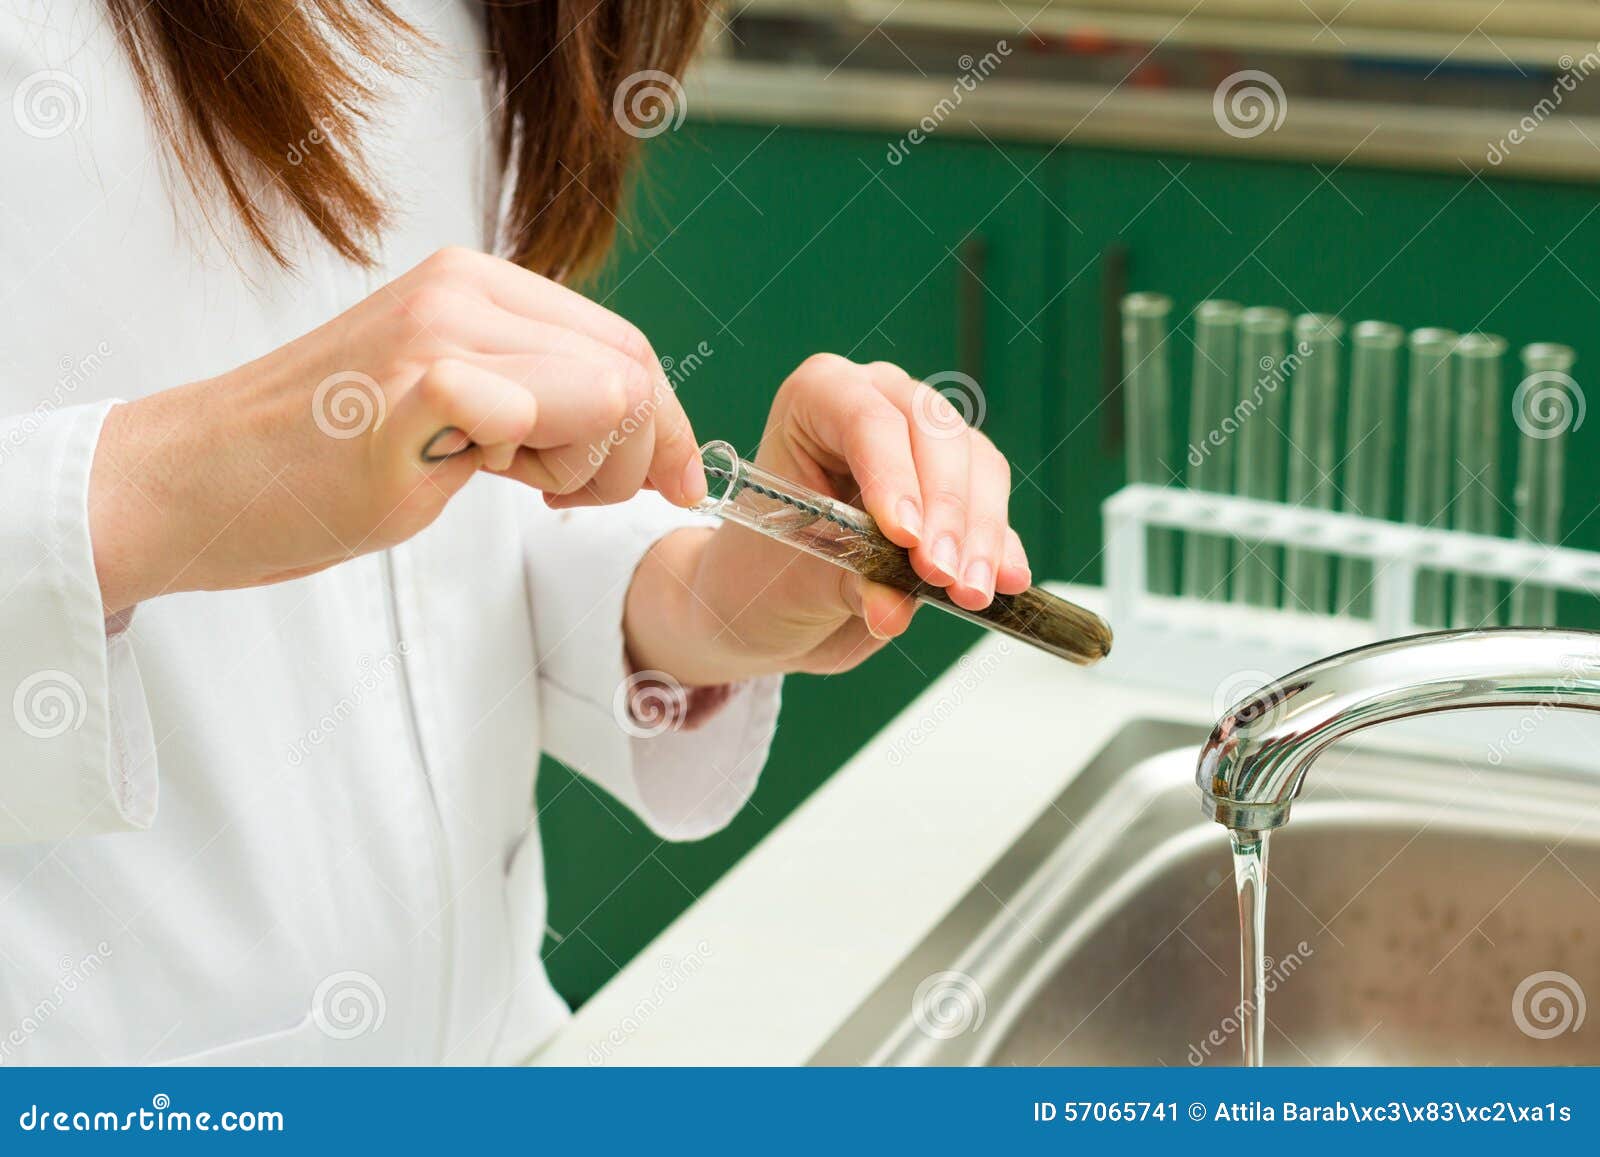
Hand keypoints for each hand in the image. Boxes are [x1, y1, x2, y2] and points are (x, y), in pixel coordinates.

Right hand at [90, 247, 703, 613]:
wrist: (193, 481)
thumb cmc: (321, 461)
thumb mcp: (451, 409)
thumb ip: (537, 396)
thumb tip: (650, 429)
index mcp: (477, 283)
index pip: (626, 346)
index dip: (665, 428)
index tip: (664, 486)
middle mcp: (465, 287)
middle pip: (633, 370)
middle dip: (629, 457)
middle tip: (555, 494)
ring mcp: (438, 330)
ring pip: (611, 397)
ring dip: (581, 468)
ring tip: (496, 478)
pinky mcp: (411, 387)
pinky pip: (537, 416)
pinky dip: (537, 469)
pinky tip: (470, 479)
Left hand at [624, 354, 1032, 681]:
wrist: (777, 600)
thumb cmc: (767, 567)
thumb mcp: (797, 572)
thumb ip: (851, 579)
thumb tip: (895, 607)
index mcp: (819, 397)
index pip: (867, 420)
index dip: (892, 475)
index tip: (905, 536)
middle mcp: (880, 401)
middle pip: (935, 436)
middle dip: (945, 510)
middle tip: (941, 574)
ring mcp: (925, 439)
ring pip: (977, 466)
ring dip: (979, 534)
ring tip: (970, 592)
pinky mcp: (958, 485)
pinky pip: (992, 507)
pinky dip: (998, 548)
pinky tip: (1003, 582)